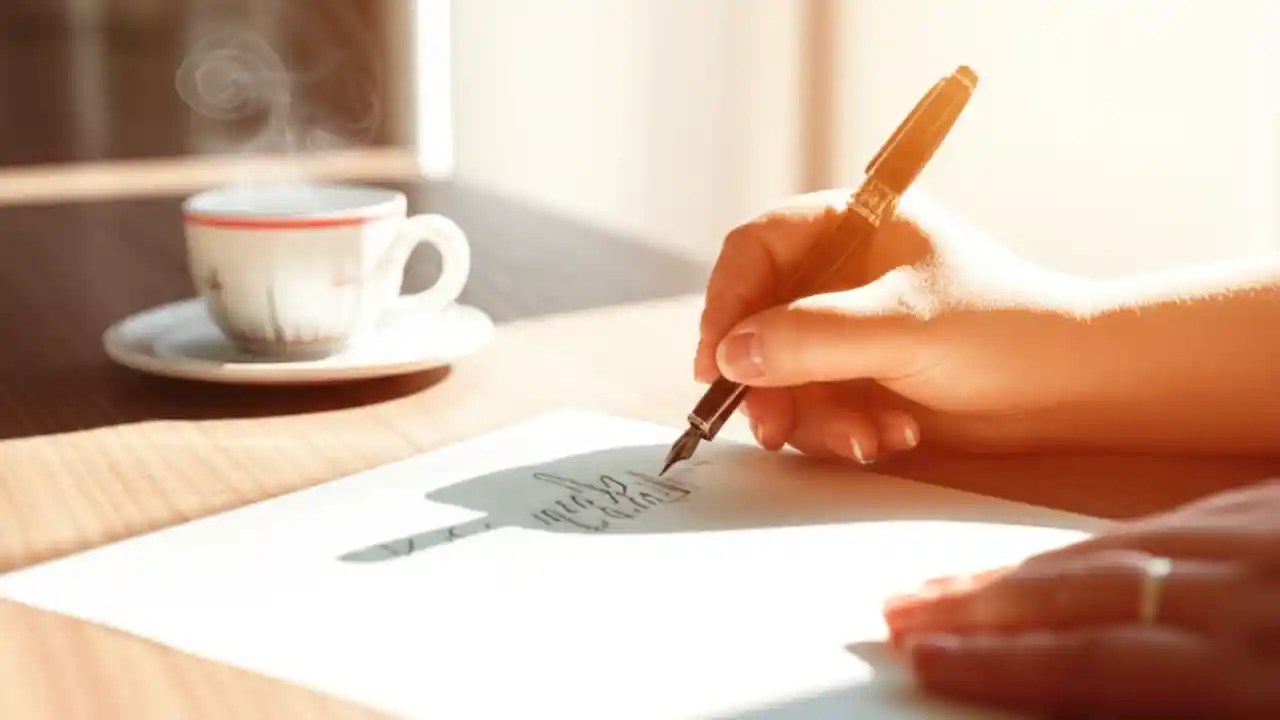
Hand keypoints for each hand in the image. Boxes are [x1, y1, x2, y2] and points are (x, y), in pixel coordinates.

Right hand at [695, 189, 1103, 462]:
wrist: (1072, 391)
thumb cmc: (1003, 332)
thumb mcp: (902, 328)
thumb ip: (811, 338)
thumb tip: (730, 355)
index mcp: (854, 225)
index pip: (757, 248)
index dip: (727, 300)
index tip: (717, 360)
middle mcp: (842, 273)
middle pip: (758, 317)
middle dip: (764, 378)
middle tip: (767, 425)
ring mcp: (850, 328)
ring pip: (783, 373)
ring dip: (809, 416)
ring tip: (861, 439)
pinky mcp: (862, 379)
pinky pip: (816, 407)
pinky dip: (839, 430)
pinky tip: (890, 438)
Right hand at [883, 481, 1279, 717]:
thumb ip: (1181, 706)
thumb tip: (1077, 697)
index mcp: (1254, 665)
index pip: (1091, 662)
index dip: (999, 664)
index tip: (928, 661)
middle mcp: (1244, 587)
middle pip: (1077, 590)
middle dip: (977, 604)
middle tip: (902, 611)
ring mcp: (1258, 534)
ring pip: (1106, 545)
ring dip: (1015, 567)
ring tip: (947, 583)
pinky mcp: (1274, 505)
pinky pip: (1162, 517)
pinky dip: (1089, 537)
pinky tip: (1054, 549)